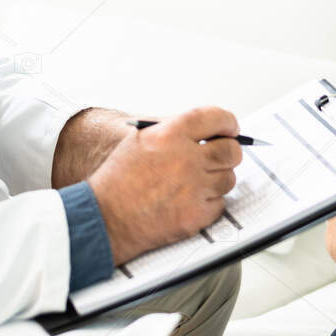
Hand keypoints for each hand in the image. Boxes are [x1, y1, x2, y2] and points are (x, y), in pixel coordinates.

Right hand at [87, 107, 241, 265]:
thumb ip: (174, 131)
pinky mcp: (196, 215)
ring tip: (196, 183)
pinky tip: (190, 202)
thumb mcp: (140, 140)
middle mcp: (186, 159)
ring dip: (217, 180)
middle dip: (229, 152)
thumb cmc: (117, 180)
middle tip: (222, 156)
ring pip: (228, 179)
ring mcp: (193, 189)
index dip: (228, 123)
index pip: (216, 118)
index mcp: (170, 135)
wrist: (104, 217)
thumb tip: (207, 132)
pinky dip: (210, 203)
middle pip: (231, 151)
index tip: (230, 129)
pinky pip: (220, 204)